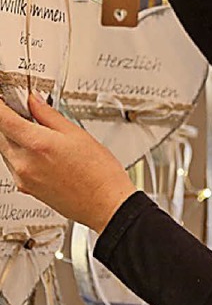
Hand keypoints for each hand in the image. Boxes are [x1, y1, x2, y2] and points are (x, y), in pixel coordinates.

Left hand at [0, 93, 136, 232]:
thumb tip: (34, 102)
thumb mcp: (78, 134)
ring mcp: (23, 178)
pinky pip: (15, 166)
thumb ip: (50, 115)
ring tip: (44, 138)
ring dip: (16, 139)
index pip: (1, 117)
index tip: (4, 98)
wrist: (107, 205)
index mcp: (36, 144)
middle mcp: (23, 163)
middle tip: (28, 114)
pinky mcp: (27, 189)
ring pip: (6, 150)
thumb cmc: (100, 174)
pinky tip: (46, 157)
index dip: (0, 104)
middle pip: (1, 134)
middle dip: (11, 122)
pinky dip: (23, 156)